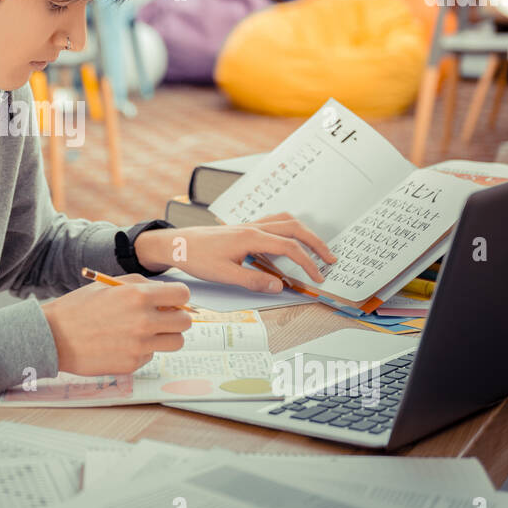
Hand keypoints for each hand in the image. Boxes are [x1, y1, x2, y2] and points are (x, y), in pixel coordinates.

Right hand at [40, 273, 192, 374]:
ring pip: (175, 342)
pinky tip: (121, 344)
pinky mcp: (132, 364)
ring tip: (146, 332)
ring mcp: (139, 345)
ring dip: (165, 336)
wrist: (53, 337)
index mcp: (138, 295)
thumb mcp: (109, 285)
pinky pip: (151, 355)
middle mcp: (143, 321)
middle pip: (185, 322)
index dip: (179, 297)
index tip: (172, 301)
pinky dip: (142, 350)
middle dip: (177, 318)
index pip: (182, 295)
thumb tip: (167, 294)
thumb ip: (141, 285)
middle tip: (163, 318)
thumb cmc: (79, 308)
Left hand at [136, 213, 336, 292]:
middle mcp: (253, 227)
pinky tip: (288, 242)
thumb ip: (254, 281)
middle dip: (315, 242)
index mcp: (251, 237)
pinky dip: (287, 230)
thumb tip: (279, 286)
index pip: (289, 248)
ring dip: (303, 233)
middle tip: (330, 258)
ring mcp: (248, 226)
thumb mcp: (224, 274)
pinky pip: (272, 223)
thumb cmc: (196, 256)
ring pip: (285, 222)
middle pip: (294, 229)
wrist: (176, 243)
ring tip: (316, 248)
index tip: (318, 277)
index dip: (307, 263)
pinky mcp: (243, 228)